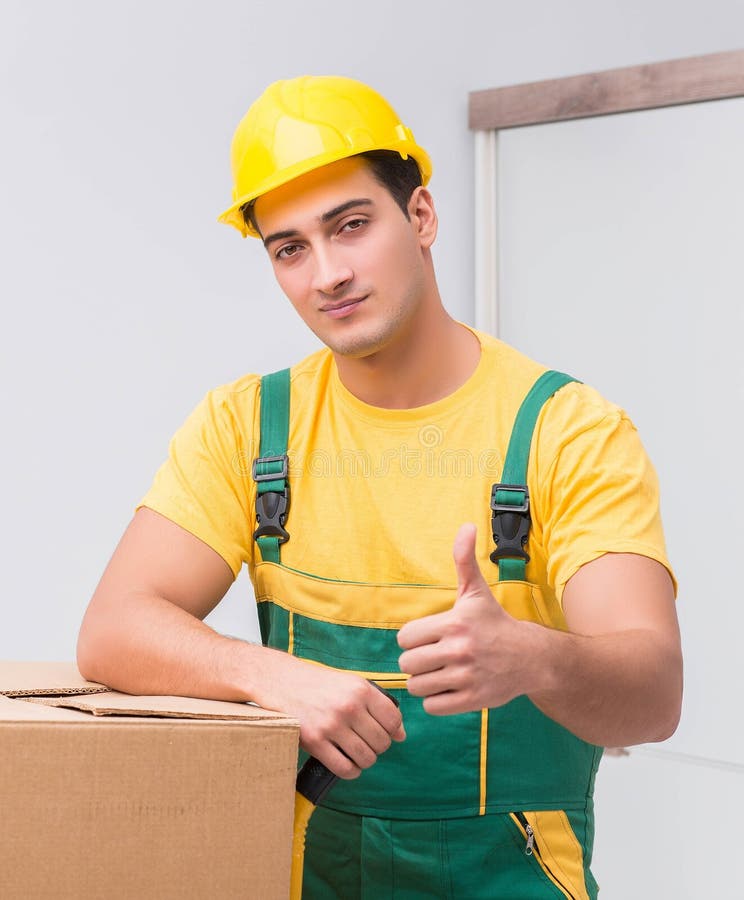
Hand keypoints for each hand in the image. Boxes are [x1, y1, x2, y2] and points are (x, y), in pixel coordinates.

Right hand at [259, 654, 404, 778]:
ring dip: (365, 760)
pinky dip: (351, 772)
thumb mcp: (352, 684)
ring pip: (366, 758)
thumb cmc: (321, 685)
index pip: (393, 721)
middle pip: (382, 742)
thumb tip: (401, 735)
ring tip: (357, 752)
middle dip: (378, 747)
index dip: (393, 731)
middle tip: (367, 742)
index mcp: (361, 690)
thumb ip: (378, 705)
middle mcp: (349, 707)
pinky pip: (345, 769)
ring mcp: (331, 725)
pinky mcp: (315, 742)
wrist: (283, 683)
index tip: (385, 732)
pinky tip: (348, 763)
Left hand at [397, 523, 546, 713]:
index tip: (429, 637)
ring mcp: (466, 677)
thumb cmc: (495, 623)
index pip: (405, 638)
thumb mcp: (476, 592)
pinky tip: (449, 688)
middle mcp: (459, 650)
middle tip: (432, 658)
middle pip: (407, 664)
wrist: (531, 657)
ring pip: (417, 687)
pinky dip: (436, 701)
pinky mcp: (473, 700)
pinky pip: (432, 706)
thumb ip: (464, 559)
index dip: (413, 638)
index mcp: (454, 623)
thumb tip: (467, 526)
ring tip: (439, 673)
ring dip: (424, 682)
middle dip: (416, 662)